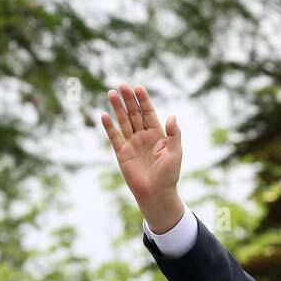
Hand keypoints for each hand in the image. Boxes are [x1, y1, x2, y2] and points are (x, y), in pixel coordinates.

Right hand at [100, 82, 184, 231]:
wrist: (156, 194)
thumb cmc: (169, 175)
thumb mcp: (175, 153)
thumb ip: (173, 135)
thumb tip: (172, 116)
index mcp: (158, 134)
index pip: (149, 113)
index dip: (143, 100)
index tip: (138, 88)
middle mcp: (143, 136)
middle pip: (134, 114)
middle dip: (129, 100)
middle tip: (122, 86)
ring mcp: (132, 143)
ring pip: (123, 121)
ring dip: (118, 108)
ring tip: (111, 93)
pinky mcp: (121, 153)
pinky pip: (114, 137)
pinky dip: (109, 127)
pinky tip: (104, 115)